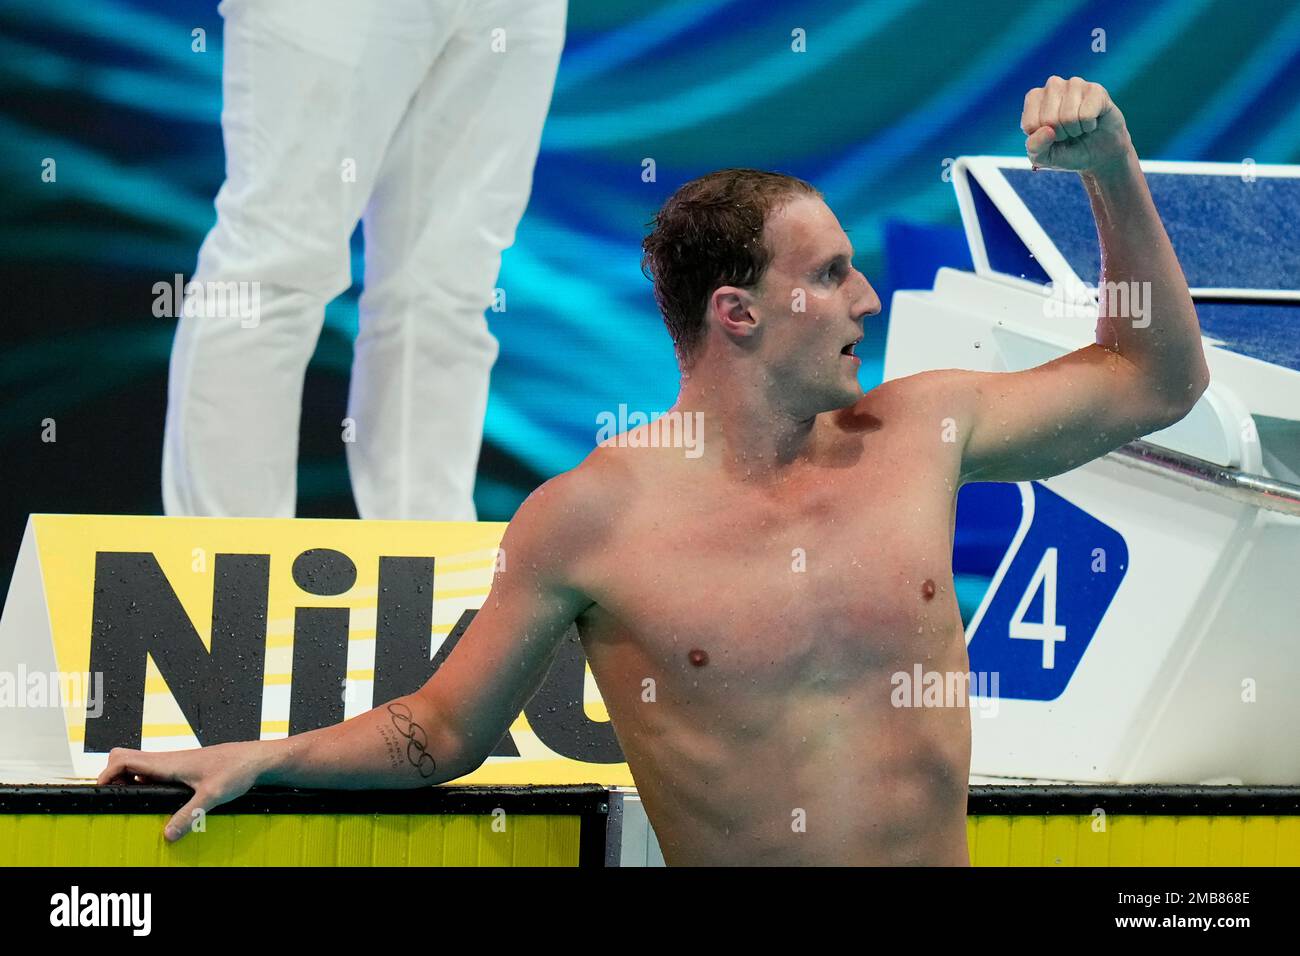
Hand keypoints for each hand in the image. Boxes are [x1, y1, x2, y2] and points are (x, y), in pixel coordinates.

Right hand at [96, 741, 267, 842]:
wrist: (257, 759)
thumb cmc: (237, 769)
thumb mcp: (212, 796)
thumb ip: (189, 816)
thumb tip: (167, 835)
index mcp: (168, 762)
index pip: (122, 759)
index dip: (105, 774)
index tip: (102, 794)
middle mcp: (167, 760)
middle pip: (124, 759)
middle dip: (112, 777)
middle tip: (117, 800)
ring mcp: (175, 763)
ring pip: (139, 766)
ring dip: (129, 781)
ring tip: (134, 803)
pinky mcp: (184, 768)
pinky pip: (154, 772)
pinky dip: (146, 783)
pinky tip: (158, 801)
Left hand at [1021, 76, 1130, 173]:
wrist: (1098, 152)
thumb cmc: (1066, 149)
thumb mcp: (1043, 156)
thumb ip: (1035, 146)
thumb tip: (1047, 130)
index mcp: (1034, 98)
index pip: (1030, 124)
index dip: (1042, 139)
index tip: (1051, 136)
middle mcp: (1053, 85)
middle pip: (1049, 119)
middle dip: (1060, 134)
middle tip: (1068, 132)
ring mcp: (1075, 84)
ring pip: (1068, 117)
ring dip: (1075, 130)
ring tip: (1079, 126)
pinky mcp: (1095, 89)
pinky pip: (1086, 115)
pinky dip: (1089, 126)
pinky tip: (1091, 122)